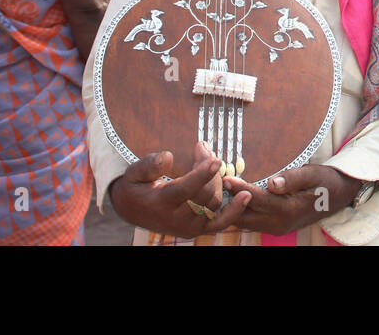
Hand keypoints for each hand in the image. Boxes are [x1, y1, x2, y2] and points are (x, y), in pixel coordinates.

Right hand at [108, 141, 250, 237]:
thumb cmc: (136, 187)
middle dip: (208, 168)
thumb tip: (167, 157)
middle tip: (204, 148)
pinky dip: (234, 211)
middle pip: (203, 193)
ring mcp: (189, 226)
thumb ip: (148, 165)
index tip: (215, 160)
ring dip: (218, 180)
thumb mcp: (133, 173)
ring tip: (211, 160)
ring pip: (214, 202)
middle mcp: (176, 218)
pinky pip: (220, 222)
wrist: (133, 211)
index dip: (201, 175)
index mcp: (160, 203)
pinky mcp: (198, 228)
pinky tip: (245, 196)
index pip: (184, 190)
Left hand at [222, 164, 359, 235]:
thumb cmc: (326, 182)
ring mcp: (276, 228)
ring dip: (232, 207)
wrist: (339, 196)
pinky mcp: (274, 226)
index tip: (225, 178)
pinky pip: (251, 221)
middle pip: (244, 216)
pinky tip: (233, 196)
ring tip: (220, 189)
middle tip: (215, 183)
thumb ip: (292, 178)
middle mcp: (279, 223)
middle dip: (228, 202)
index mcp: (288, 210)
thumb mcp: (313, 174)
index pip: (257, 200)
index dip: (240, 189)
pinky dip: (241, 209)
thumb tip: (272, 182)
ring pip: (245, 221)